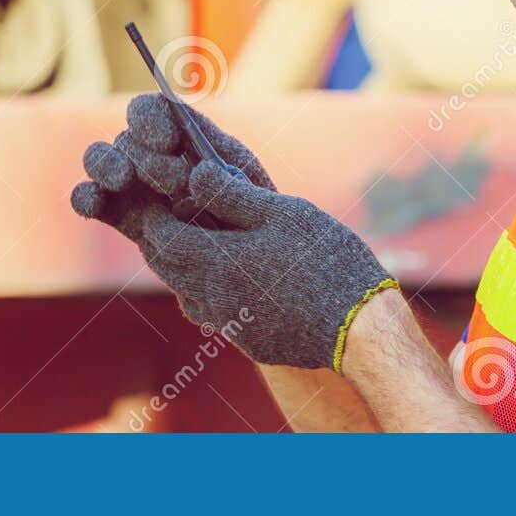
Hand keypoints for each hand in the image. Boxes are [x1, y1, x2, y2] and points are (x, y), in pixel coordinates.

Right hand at [70, 95, 273, 231]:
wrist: (247, 261)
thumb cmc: (255, 219)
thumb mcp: (254, 195)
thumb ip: (227, 182)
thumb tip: (195, 174)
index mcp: (187, 136)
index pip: (156, 109)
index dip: (153, 118)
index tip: (168, 142)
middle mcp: (154, 153)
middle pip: (129, 136)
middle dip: (147, 157)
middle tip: (176, 182)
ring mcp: (133, 184)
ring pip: (101, 158)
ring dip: (107, 164)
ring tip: (124, 180)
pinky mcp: (119, 215)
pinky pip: (89, 198)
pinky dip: (85, 197)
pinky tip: (94, 204)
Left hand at [138, 160, 397, 370]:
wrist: (360, 328)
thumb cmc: (324, 260)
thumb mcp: (282, 214)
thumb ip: (233, 195)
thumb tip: (195, 173)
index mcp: (218, 263)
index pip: (162, 238)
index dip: (155, 215)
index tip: (159, 196)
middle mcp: (214, 299)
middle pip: (167, 268)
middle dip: (162, 240)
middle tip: (173, 214)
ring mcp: (232, 325)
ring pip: (188, 294)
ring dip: (184, 268)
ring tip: (204, 243)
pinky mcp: (251, 342)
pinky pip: (215, 314)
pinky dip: (211, 292)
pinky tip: (236, 278)